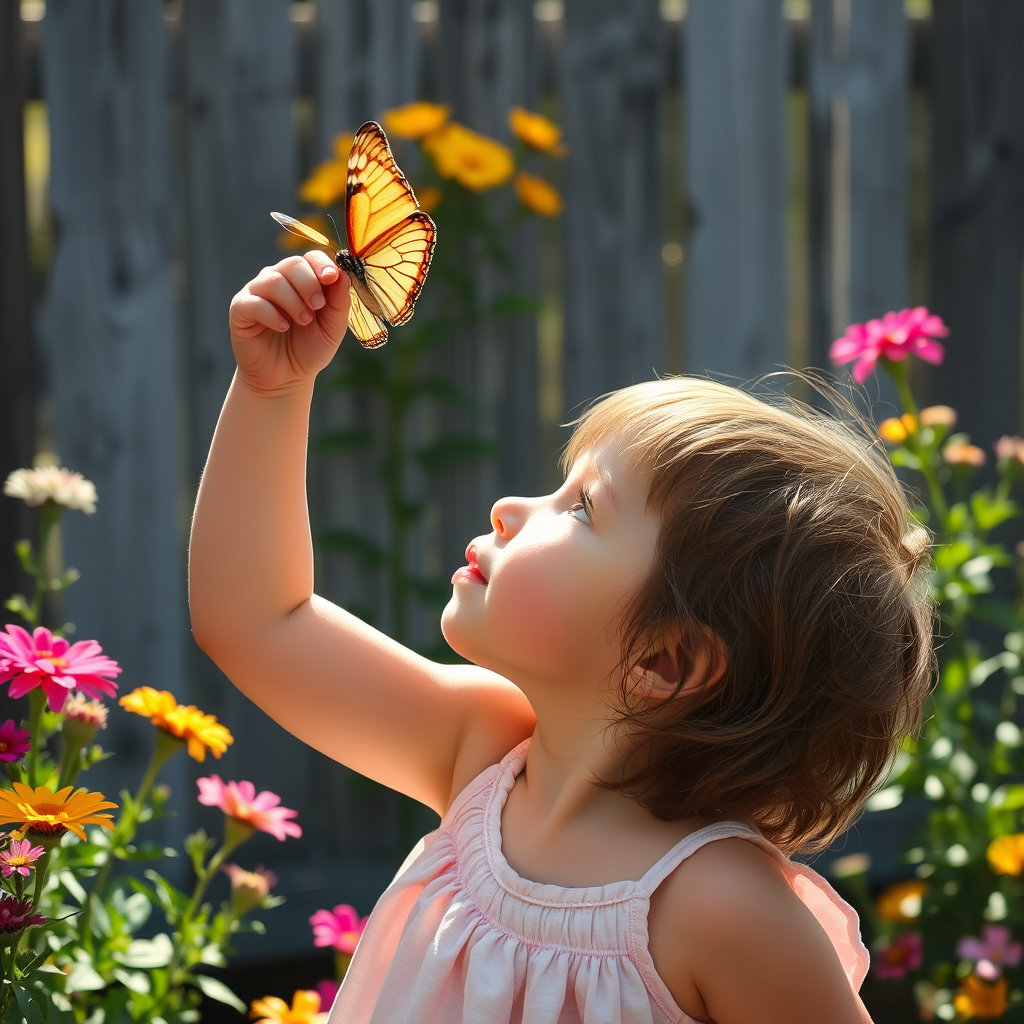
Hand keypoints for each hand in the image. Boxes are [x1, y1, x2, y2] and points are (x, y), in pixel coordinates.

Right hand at [228, 251, 351, 395]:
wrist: (285, 378)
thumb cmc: (309, 349)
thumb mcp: (332, 328)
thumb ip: (339, 302)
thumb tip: (343, 273)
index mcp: (302, 280)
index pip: (311, 258)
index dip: (322, 264)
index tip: (331, 278)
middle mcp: (278, 280)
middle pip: (292, 264)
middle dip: (309, 284)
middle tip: (317, 307)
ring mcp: (257, 292)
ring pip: (273, 280)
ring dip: (293, 301)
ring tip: (303, 321)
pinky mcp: (241, 309)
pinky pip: (254, 301)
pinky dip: (272, 314)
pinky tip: (282, 327)